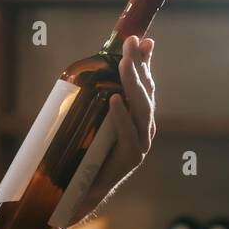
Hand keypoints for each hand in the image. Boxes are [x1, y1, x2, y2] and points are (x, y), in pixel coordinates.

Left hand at [79, 34, 155, 216]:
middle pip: (145, 91)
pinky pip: (127, 133)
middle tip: (131, 42)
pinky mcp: (131, 158)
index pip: (144, 84)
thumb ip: (93, 99)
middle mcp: (144, 127)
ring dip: (133, 83)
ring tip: (124, 63)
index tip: (140, 39)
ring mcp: (141, 143)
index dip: (144, 61)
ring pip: (141, 109)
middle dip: (139, 65)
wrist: (83, 189)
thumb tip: (84, 72)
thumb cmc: (87, 152)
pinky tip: (115, 99)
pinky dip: (121, 116)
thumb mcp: (91, 120)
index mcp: (138, 116)